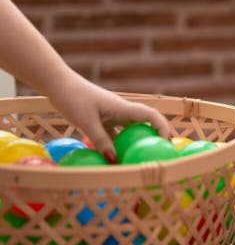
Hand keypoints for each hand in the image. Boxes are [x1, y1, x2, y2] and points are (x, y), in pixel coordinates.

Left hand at [50, 78, 168, 162]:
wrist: (59, 83)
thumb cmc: (73, 98)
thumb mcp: (86, 122)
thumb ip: (101, 141)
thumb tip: (115, 161)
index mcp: (124, 108)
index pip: (151, 116)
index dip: (163, 128)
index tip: (165, 144)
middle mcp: (123, 111)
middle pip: (147, 123)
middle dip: (157, 136)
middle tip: (161, 154)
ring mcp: (114, 115)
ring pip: (133, 129)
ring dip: (139, 141)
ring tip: (141, 158)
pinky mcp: (104, 119)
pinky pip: (117, 133)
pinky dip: (120, 144)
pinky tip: (116, 157)